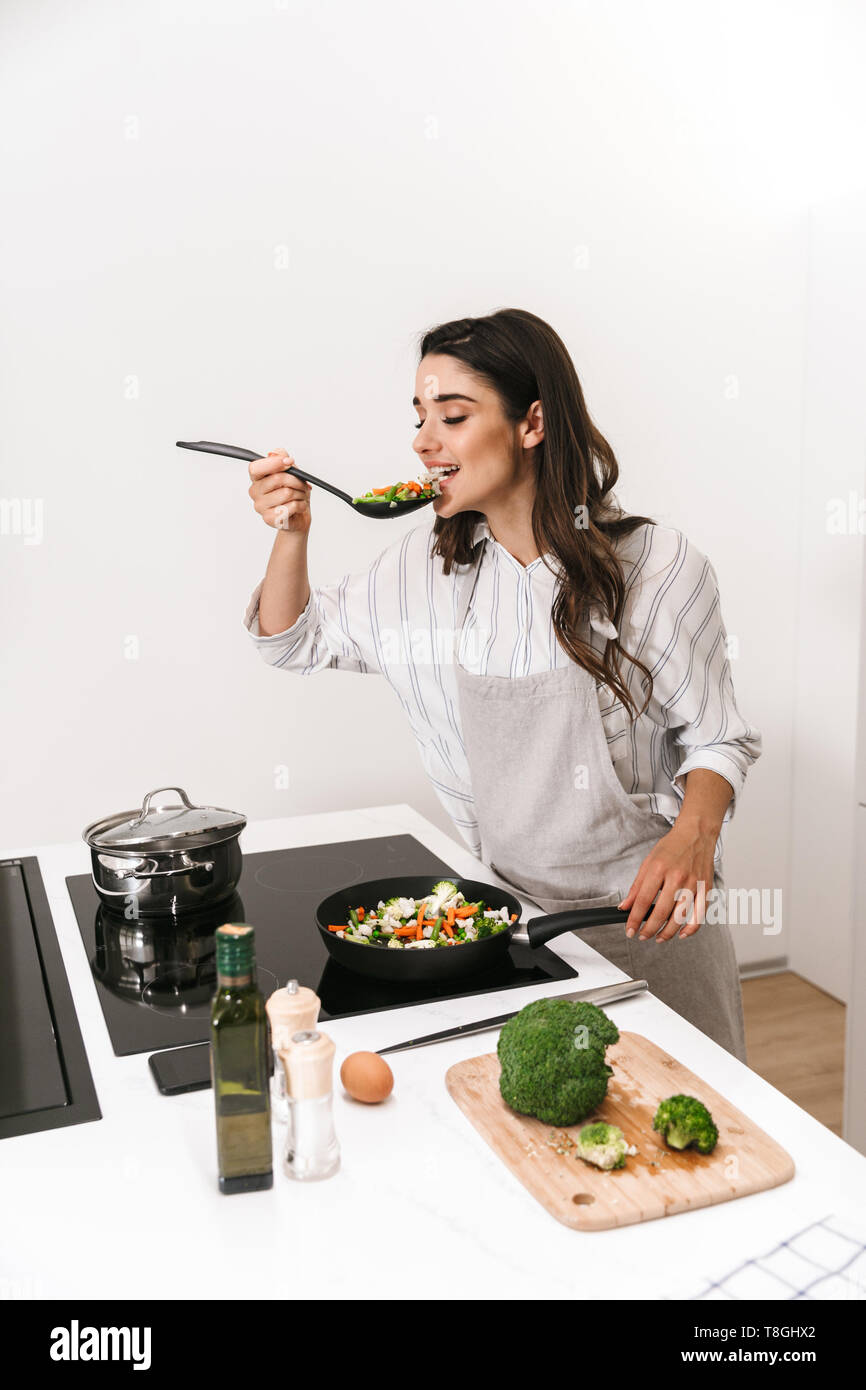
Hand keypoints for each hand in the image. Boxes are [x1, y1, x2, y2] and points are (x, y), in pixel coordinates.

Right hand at [248, 448, 311, 533]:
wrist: (299, 517)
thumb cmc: (294, 493)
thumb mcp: (291, 471)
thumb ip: (282, 458)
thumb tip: (274, 453)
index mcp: (257, 478)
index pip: (255, 467)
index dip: (274, 463)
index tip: (289, 462)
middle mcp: (255, 492)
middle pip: (277, 479)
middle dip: (296, 480)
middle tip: (303, 485)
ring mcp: (260, 506)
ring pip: (287, 493)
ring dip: (300, 494)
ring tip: (300, 496)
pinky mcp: (269, 519)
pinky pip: (291, 506)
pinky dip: (301, 505)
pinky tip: (299, 507)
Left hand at [618, 819, 716, 941]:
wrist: (696, 833)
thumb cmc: (672, 847)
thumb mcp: (648, 862)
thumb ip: (636, 887)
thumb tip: (625, 907)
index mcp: (659, 869)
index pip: (643, 901)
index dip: (634, 919)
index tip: (630, 930)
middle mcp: (677, 877)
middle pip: (661, 912)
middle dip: (649, 929)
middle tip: (642, 936)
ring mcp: (694, 884)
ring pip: (680, 917)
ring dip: (668, 932)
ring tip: (658, 937)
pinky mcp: (706, 888)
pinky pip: (699, 915)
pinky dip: (691, 928)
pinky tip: (681, 934)